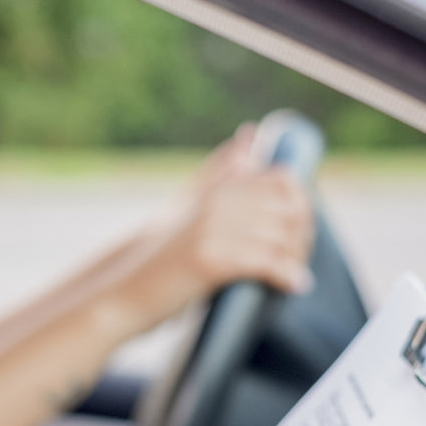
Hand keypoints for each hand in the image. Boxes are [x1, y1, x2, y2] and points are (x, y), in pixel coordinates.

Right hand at [170, 122, 314, 297]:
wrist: (124, 292)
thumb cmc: (158, 257)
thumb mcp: (188, 207)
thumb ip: (218, 173)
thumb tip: (249, 133)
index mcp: (216, 190)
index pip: (281, 182)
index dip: (299, 206)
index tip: (298, 232)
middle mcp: (216, 203)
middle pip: (287, 210)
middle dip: (301, 236)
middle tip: (298, 260)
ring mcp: (211, 230)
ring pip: (280, 238)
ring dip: (295, 259)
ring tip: (293, 277)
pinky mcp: (208, 260)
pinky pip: (264, 262)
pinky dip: (285, 275)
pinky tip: (292, 284)